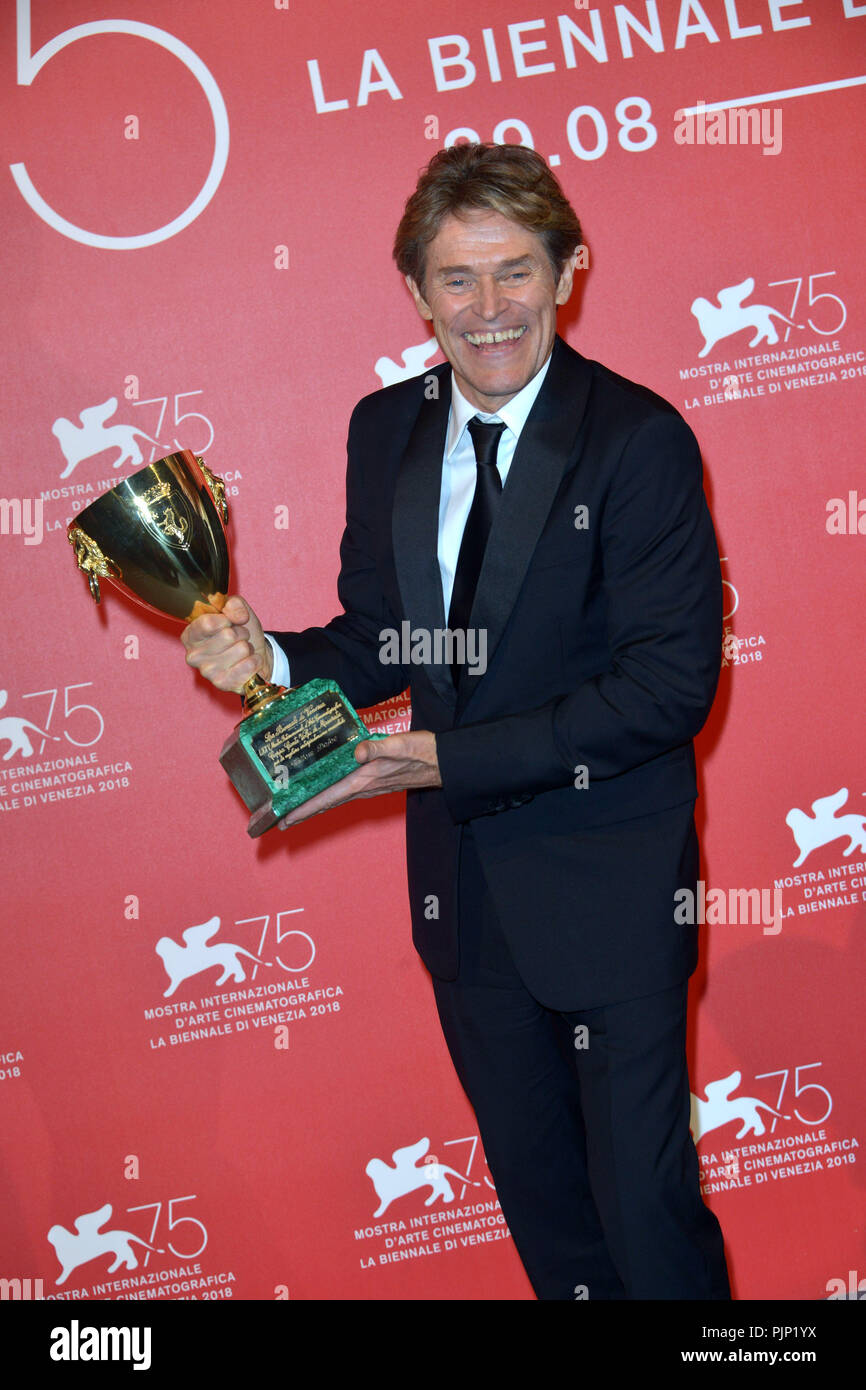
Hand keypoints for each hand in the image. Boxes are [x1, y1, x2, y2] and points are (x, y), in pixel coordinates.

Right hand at [181, 594, 271, 691]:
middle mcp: (193, 655)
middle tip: (238, 639)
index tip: (229, 622)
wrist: (256, 655)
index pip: (207, 622)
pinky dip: (255, 661)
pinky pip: (249, 665)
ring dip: (248, 648)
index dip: (227, 619)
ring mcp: (207, 672)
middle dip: (241, 633)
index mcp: (191, 634)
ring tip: (242, 651)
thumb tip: (238, 616)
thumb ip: (234, 604)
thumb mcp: (238, 611)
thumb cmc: (241, 632)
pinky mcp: (222, 684)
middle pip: (228, 635)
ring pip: (241, 649)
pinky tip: (247, 663)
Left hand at [277, 730, 440, 827]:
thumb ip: (376, 748)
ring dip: (315, 805)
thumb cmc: (421, 752)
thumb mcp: (399, 744)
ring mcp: (369, 787)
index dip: (304, 809)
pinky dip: (330, 796)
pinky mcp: (375, 782)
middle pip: (326, 803)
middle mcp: (364, 788)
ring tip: (296, 810)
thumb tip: (356, 751)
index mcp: (364, 780)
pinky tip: (325, 792)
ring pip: (335, 800)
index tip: (285, 819)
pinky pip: (345, 793)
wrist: (442, 762)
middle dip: (303, 812)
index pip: (327, 797)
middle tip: (281, 820)